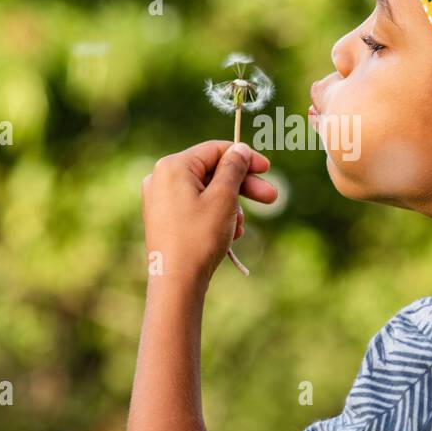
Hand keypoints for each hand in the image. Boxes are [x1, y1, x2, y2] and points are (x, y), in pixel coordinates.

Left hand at [141, 140, 276, 283]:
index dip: (245, 158)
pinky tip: (230, 235)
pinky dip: (216, 215)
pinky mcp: (164, 217)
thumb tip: (240, 149)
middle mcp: (161, 178)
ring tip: (240, 228)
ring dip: (231, 205)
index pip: (215, 150)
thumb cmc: (199, 238)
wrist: (177, 282)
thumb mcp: (224, 198)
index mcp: (172, 166)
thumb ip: (234, 168)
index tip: (267, 169)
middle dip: (242, 186)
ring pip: (206, 191)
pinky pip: (196, 206)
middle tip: (271, 197)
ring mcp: (160, 199)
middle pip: (212, 172)